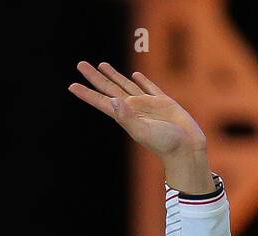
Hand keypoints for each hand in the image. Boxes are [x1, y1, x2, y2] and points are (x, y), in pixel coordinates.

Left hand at [68, 62, 210, 193]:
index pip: (101, 101)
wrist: (186, 149)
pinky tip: (135, 75)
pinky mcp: (163, 102)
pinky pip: (149, 87)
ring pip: (126, 84)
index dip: (86, 93)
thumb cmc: (165, 144)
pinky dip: (141, 80)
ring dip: (113, 75)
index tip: (71, 85)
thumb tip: (113, 101)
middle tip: (80, 64)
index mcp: (126, 115)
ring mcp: (147, 104)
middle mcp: (133, 108)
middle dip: (94, 77)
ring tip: (101, 65)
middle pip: (109, 88)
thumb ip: (128, 117)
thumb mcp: (143, 131)